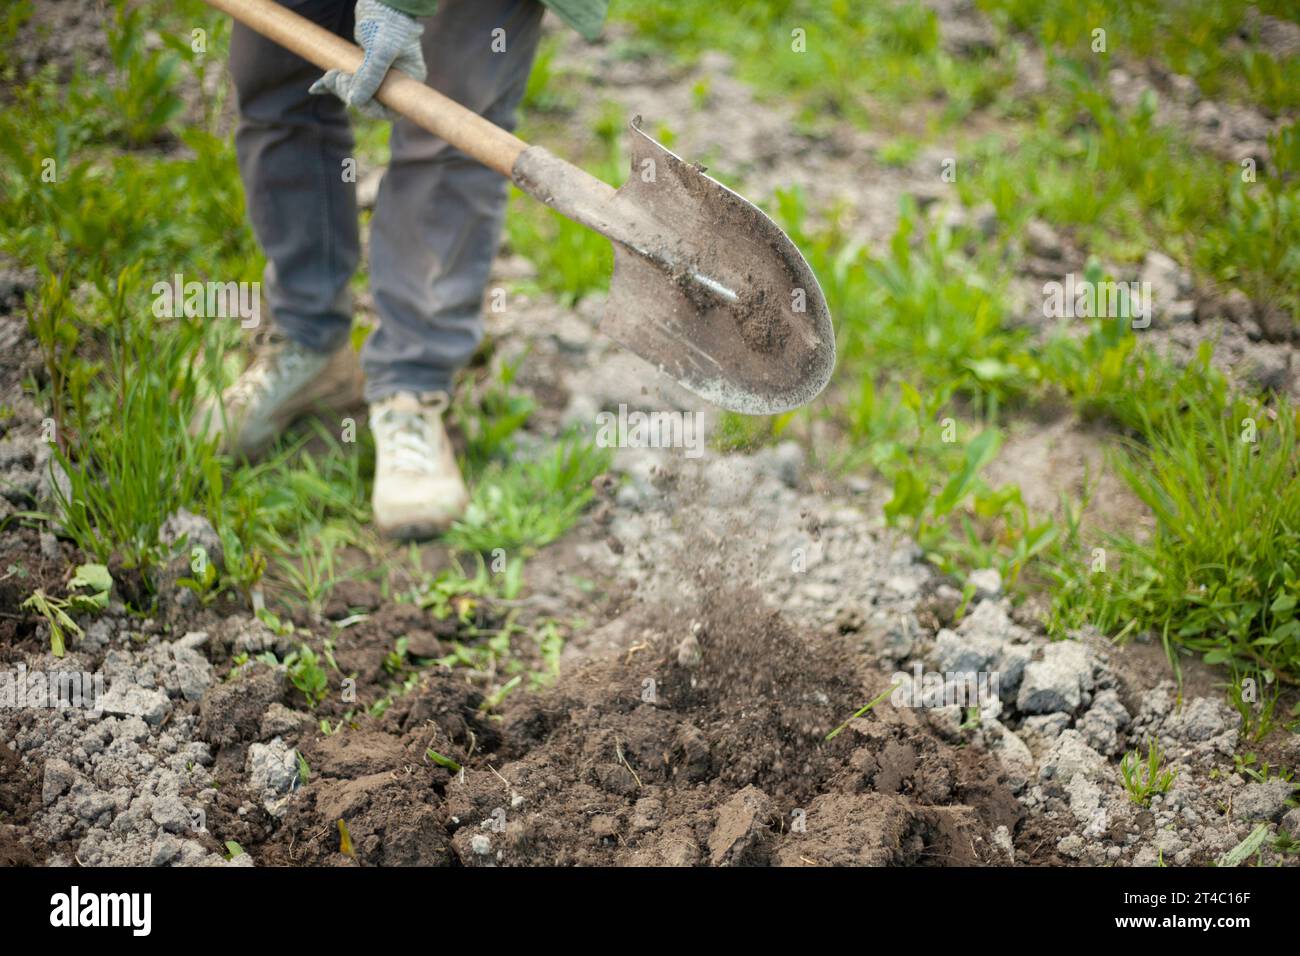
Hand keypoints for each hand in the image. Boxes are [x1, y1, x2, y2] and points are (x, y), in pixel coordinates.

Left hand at [309, 0, 425, 119]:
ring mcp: (379, 74)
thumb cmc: (389, 22)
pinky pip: (349, 80)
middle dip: (350, 93)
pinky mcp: (364, 65)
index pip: (391, 110)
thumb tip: (354, 102)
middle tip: (336, 77)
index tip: (356, 97)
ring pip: (357, 92)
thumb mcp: (380, 50)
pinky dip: (333, 82)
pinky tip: (317, 87)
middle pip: (370, 102)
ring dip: (339, 87)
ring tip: (328, 75)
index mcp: (407, 82)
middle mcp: (395, 81)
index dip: (372, 108)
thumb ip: (369, 77)